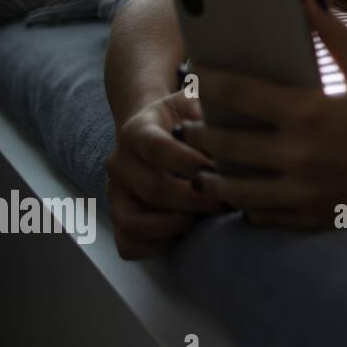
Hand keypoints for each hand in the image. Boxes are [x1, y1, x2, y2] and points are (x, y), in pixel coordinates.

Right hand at [105, 91, 225, 259]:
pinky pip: (129, 244)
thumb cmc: (184, 118)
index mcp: (136, 130)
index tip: (217, 168)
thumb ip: (208, 106)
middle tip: (223, 201)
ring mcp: (116, 194)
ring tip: (204, 218)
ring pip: (134, 221)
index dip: (187, 161)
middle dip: (193, 199)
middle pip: (151, 188)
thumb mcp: (194, 101)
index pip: (156, 147)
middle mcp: (119, 163)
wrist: (156, 130)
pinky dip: (158, 245)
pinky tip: (187, 233)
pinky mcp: (120, 218)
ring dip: (174, 224)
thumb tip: (230, 123)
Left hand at [180, 0, 346, 229]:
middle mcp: (299, 156)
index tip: (194, 75)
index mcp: (310, 114)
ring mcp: (304, 192)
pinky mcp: (314, 218)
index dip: (208, 82)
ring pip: (235, 189)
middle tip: (186, 126)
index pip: (238, 94)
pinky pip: (263, 216)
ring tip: (205, 166)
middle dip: (198, 133)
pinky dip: (246, 204)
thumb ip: (333, 36)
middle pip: (225, 145)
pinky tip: (243, 193)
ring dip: (213, 176)